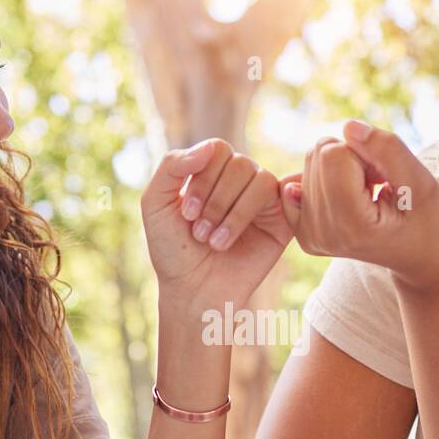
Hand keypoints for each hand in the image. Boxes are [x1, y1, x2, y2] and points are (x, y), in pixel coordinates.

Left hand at [141, 139, 294, 312]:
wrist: (193, 291)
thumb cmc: (173, 250)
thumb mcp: (156, 203)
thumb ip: (172, 166)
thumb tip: (211, 147)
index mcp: (212, 171)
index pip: (218, 149)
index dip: (203, 179)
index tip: (187, 214)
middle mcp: (239, 181)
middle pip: (239, 163)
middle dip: (216, 200)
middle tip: (199, 233)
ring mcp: (262, 200)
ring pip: (260, 180)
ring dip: (233, 213)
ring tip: (215, 243)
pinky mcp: (282, 221)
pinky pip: (283, 197)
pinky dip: (257, 213)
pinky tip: (240, 234)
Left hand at [280, 121, 438, 292]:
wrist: (420, 259)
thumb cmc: (427, 220)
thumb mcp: (420, 182)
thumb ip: (387, 151)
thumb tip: (348, 126)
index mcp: (352, 225)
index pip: (334, 154)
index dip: (365, 154)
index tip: (384, 178)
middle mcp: (322, 234)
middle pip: (318, 156)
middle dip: (352, 159)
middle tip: (377, 185)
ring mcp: (309, 237)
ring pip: (310, 163)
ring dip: (342, 169)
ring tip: (368, 194)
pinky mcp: (303, 233)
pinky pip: (296, 181)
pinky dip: (323, 179)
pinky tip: (346, 197)